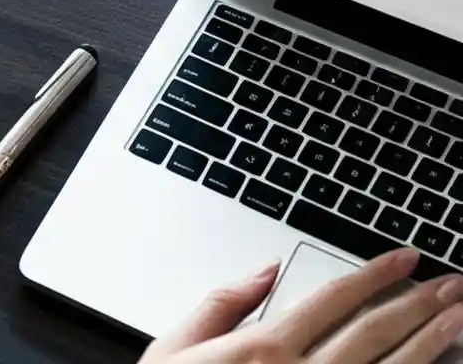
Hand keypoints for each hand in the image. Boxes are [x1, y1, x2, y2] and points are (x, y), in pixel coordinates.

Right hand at [140, 248, 462, 362]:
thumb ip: (220, 305)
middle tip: (451, 283)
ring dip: (431, 340)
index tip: (404, 258)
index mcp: (262, 350)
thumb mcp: (173, 349)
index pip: (332, 300)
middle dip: (417, 303)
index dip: (374, 275)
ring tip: (459, 316)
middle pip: (374, 333)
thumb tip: (263, 270)